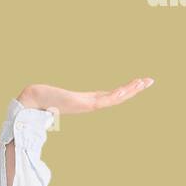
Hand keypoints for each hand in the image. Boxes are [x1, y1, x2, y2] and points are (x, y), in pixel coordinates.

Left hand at [17, 77, 153, 114]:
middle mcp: (92, 103)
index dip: (127, 89)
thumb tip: (61, 95)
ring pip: (115, 98)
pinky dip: (117, 95)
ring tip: (144, 82)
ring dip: (130, 90)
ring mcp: (89, 104)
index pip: (113, 94)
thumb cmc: (45, 98)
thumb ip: (64, 95)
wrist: (35, 100)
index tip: (139, 81)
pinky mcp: (84, 104)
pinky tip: (126, 89)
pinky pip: (105, 100)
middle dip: (135, 89)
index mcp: (89, 100)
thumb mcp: (60, 94)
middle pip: (119, 96)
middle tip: (151, 80)